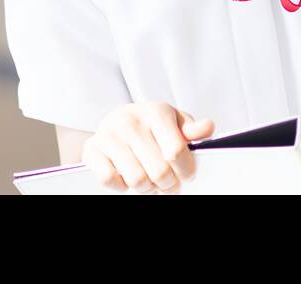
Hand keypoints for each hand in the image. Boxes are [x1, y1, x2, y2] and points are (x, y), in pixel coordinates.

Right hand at [82, 102, 214, 192]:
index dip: (186, 171)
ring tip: (150, 179)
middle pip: (159, 172)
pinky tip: (127, 176)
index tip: (187, 175)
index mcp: (156, 112)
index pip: (177, 152)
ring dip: (146, 187)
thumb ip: (192, 129)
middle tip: (169, 182)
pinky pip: (110, 181)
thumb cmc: (152, 124)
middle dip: (168, 184)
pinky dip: (122, 186)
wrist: (116, 120)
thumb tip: (208, 127)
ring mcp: (109, 135)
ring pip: (137, 180)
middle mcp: (130, 121)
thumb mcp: (175, 121)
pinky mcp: (92, 149)